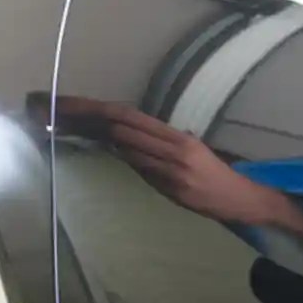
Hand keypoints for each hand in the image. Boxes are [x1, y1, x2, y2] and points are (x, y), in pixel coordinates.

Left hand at [53, 96, 302, 232]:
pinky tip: (102, 147)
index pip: (131, 117)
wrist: (242, 198)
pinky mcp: (172, 188)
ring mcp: (171, 169)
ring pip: (128, 146)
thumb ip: (162, 144)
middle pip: (123, 126)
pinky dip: (121, 157)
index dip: (102, 109)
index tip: (76, 104)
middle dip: (90, 117)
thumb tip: (132, 138)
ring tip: (69, 125)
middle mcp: (173, 148)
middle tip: (60, 110)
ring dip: (98, 136)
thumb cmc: (214, 175)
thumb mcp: (191, 151)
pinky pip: (141, 170)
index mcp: (177, 137)